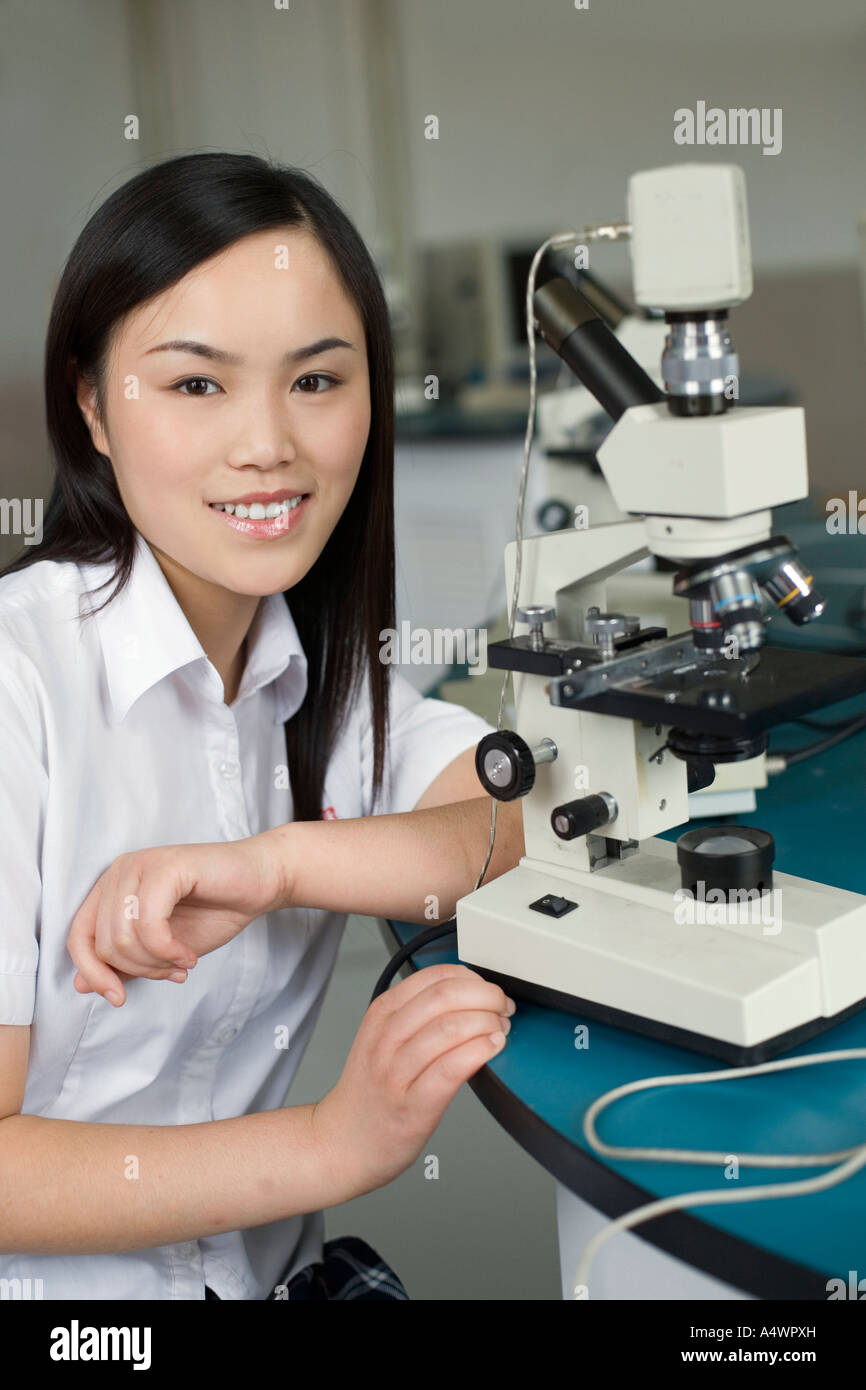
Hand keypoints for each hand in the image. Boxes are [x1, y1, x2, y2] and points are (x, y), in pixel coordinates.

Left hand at [67, 833, 287, 1006]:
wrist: (259, 884)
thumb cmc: (213, 911)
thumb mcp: (160, 949)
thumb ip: (123, 963)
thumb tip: (81, 985)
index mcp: (112, 888)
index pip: (78, 937)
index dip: (94, 973)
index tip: (118, 998)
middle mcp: (120, 871)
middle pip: (105, 943)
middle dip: (140, 970)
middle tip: (172, 973)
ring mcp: (142, 865)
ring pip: (124, 936)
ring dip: (156, 963)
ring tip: (182, 963)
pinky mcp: (167, 866)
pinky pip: (150, 924)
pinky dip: (168, 950)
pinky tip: (188, 955)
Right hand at [310, 963, 514, 1200]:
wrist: (343, 1142)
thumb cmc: (371, 1091)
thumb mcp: (383, 1037)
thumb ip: (418, 1014)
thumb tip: (471, 994)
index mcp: (382, 1014)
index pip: (435, 976)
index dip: (472, 978)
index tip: (488, 990)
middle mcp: (386, 1038)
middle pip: (445, 996)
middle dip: (486, 996)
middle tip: (502, 1008)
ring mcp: (396, 1073)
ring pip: (450, 1028)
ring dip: (487, 1022)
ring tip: (500, 1029)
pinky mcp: (412, 1107)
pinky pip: (450, 1069)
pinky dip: (479, 1051)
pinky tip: (492, 1048)